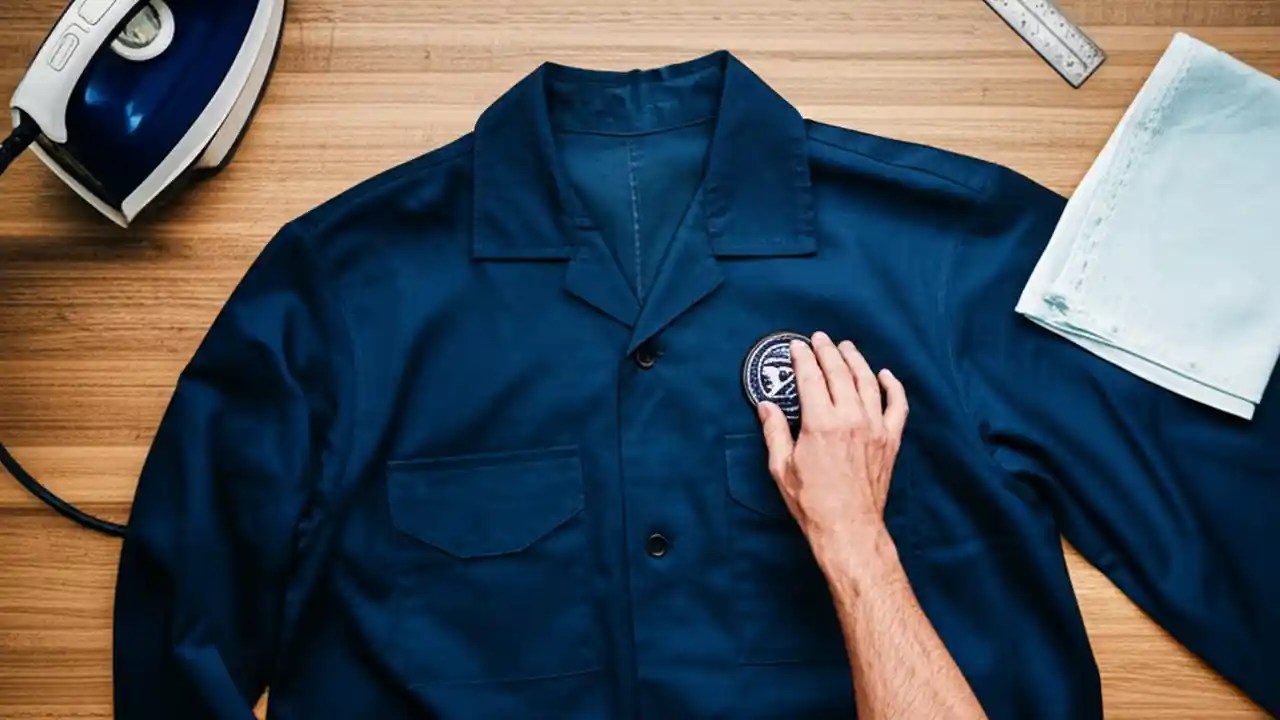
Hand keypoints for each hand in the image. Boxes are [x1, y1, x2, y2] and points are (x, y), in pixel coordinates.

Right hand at [756, 331, 908, 549]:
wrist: (848, 528)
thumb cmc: (813, 502)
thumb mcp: (782, 467)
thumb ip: (774, 432)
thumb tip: (766, 407)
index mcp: (820, 423)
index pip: (810, 377)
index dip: (802, 358)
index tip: (796, 347)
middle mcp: (850, 418)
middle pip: (839, 372)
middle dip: (827, 351)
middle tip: (819, 339)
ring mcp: (874, 427)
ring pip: (867, 381)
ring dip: (856, 360)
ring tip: (847, 347)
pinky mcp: (890, 439)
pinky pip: (897, 405)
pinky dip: (893, 386)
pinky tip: (885, 375)